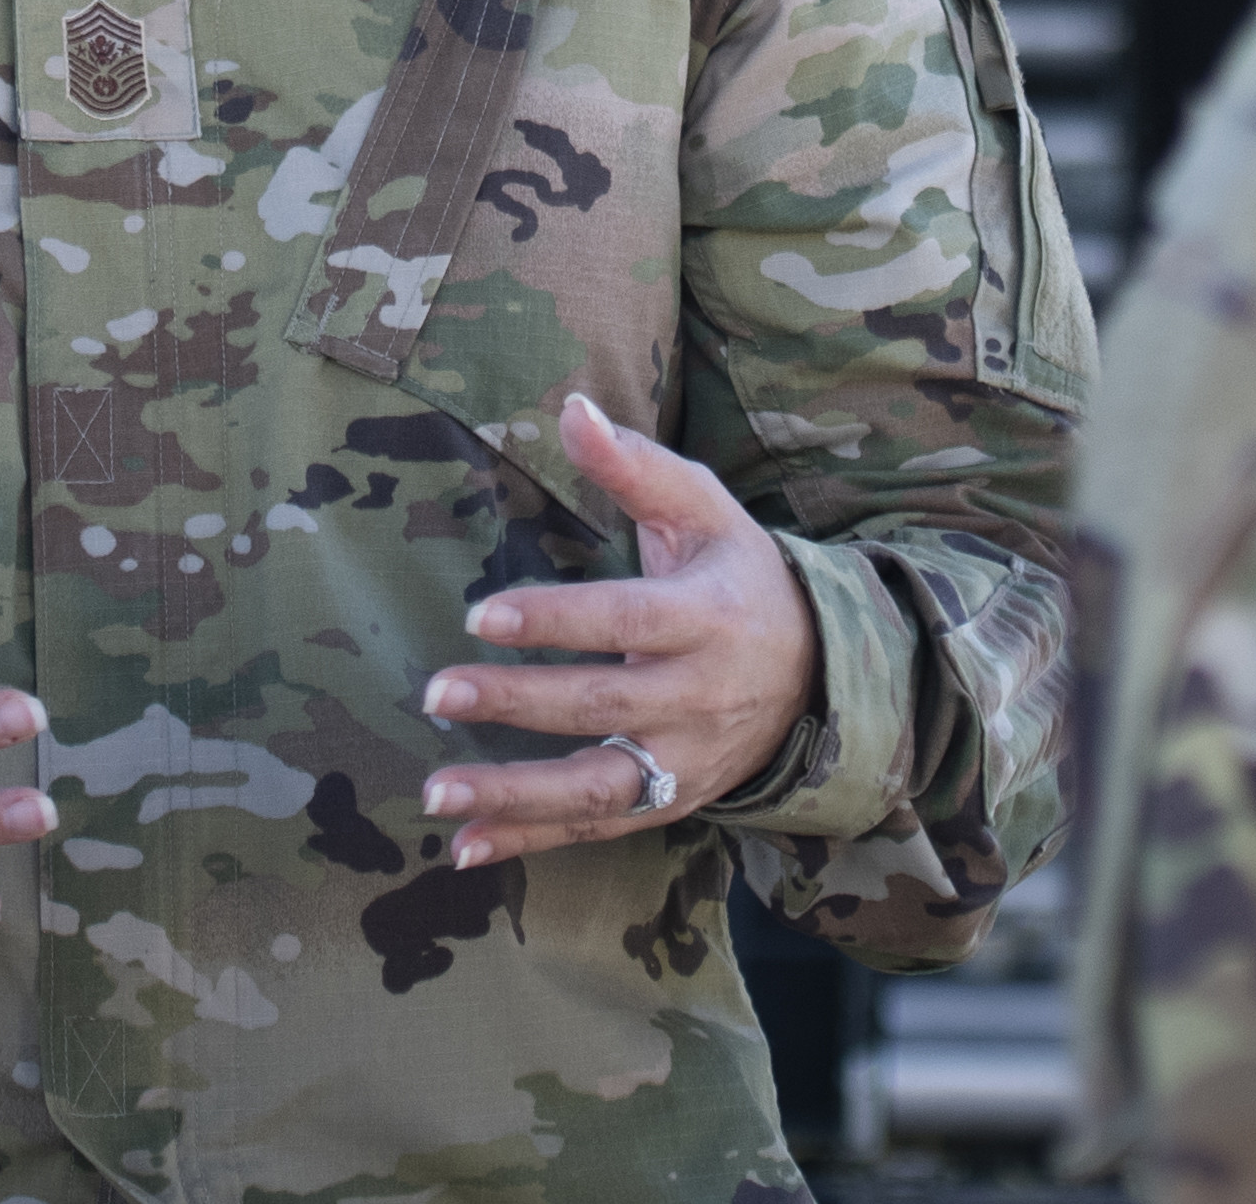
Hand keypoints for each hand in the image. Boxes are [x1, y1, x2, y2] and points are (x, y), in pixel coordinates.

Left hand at [415, 394, 818, 869]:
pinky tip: (466, 847)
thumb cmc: (740, 574)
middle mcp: (699, 698)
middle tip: (437, 693)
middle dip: (517, 703)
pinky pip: (597, 828)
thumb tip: (573, 407)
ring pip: (597, 787)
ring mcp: (685, 759)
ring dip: (514, 796)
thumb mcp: (705, 509)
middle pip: (601, 705)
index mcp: (706, 618)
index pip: (624, 621)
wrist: (819, 673)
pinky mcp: (670, 801)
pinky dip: (531, 843)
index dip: (555, 620)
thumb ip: (635, 465)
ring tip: (436, 793)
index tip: (482, 614)